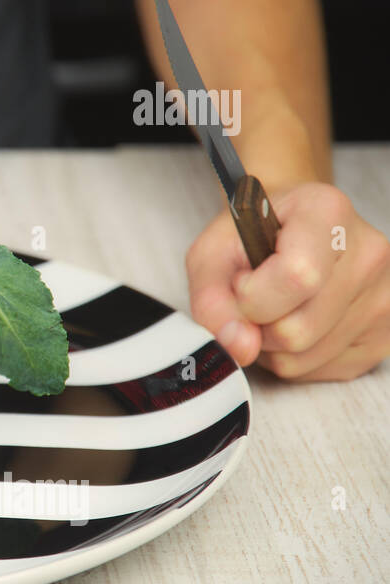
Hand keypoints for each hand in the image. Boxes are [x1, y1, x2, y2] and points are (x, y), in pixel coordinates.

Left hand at [186, 182, 389, 380]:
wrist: (285, 232)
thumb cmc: (249, 238)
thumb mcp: (211, 256)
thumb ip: (211, 300)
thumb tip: (241, 347)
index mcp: (328, 213)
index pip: (296, 277)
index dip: (252, 296)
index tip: (241, 280)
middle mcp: (369, 252)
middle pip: (297, 330)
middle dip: (257, 325)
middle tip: (255, 296)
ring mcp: (385, 296)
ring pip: (305, 357)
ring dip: (271, 345)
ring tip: (274, 307)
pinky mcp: (385, 333)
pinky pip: (321, 370)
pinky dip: (293, 357)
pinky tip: (294, 321)